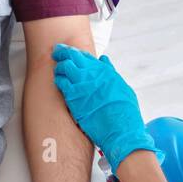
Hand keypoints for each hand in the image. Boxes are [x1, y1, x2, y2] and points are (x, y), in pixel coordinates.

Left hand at [51, 43, 162, 172]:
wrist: (121, 129)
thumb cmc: (125, 112)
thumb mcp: (122, 87)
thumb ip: (111, 72)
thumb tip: (103, 59)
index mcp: (105, 71)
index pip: (85, 55)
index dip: (76, 52)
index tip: (70, 52)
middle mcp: (93, 74)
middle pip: (73, 56)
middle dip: (63, 52)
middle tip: (57, 52)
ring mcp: (82, 85)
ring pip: (65, 67)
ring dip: (60, 66)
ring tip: (57, 67)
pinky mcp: (74, 98)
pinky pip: (62, 83)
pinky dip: (59, 79)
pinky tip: (58, 81)